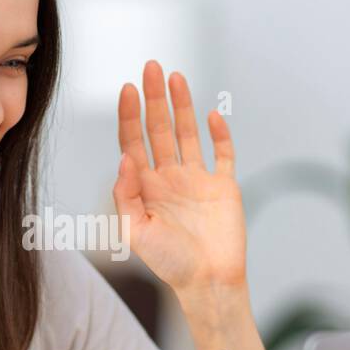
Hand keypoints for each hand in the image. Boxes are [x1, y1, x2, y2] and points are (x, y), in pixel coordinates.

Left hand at [113, 60, 246, 296]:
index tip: (127, 89)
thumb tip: (125, 158)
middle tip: (150, 67)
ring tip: (175, 77)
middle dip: (154, 99)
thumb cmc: (169, 263)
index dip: (129, 116)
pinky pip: (223, 154)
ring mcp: (198, 180)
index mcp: (146, 187)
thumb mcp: (134, 232)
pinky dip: (219, 134)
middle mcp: (170, 177)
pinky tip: (211, 115)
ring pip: (188, 134)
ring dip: (182, 106)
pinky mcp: (224, 186)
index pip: (134, 143)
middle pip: (160, 130)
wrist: (208, 283)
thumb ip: (125, 195)